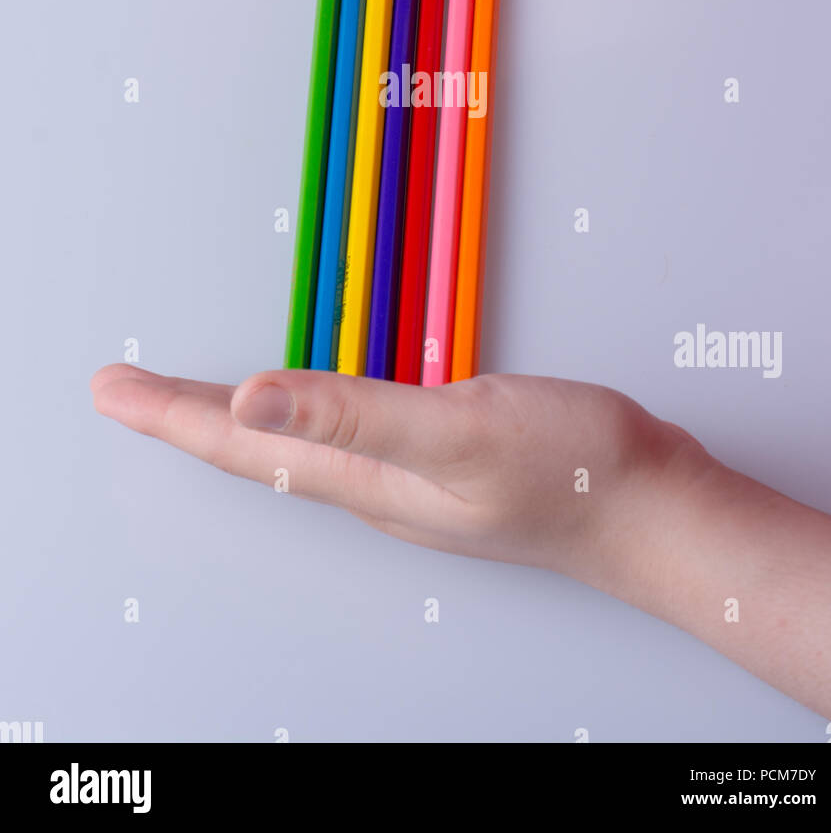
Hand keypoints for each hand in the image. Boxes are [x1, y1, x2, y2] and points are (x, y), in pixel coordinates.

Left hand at [92, 362, 830, 714]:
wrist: (653, 510)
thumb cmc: (569, 472)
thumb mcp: (455, 430)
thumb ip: (351, 413)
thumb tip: (248, 400)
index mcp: (365, 475)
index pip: (240, 444)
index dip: (168, 412)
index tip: (109, 388)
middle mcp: (375, 482)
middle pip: (254, 449)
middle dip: (183, 415)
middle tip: (128, 387)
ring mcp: (411, 474)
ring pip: (296, 445)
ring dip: (237, 417)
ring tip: (193, 397)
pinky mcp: (447, 456)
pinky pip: (348, 433)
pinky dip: (306, 410)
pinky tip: (312, 400)